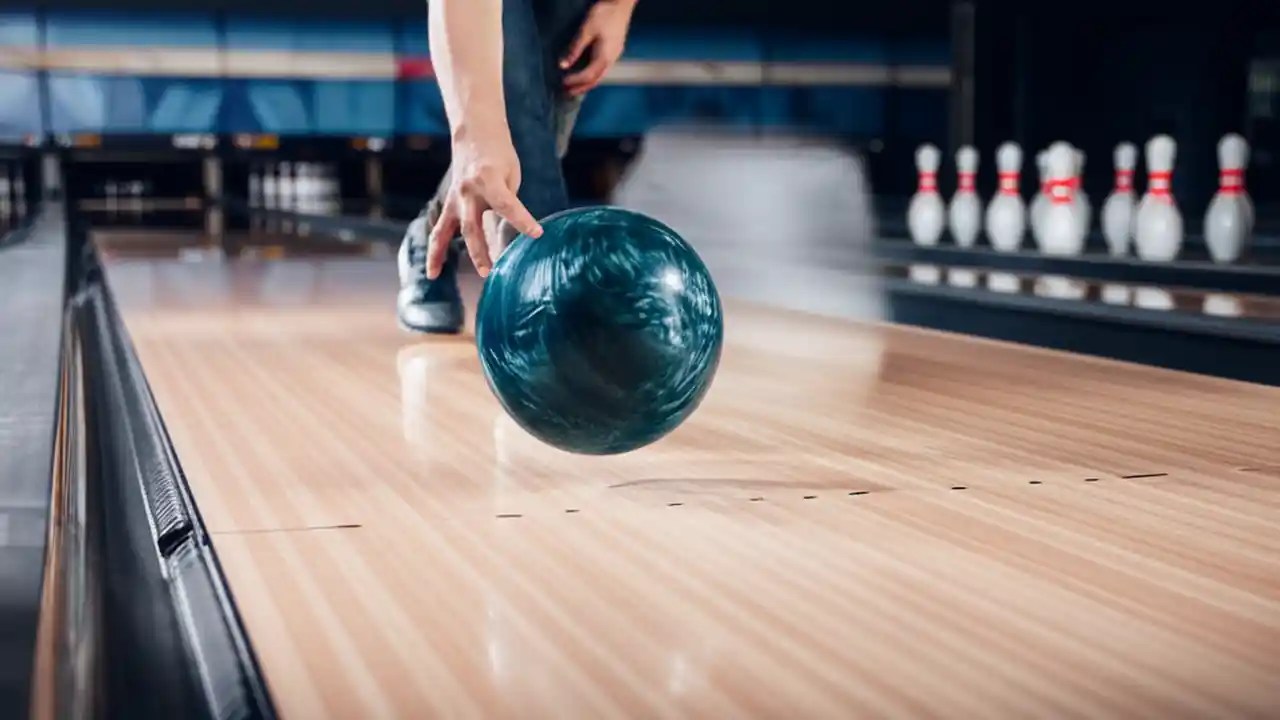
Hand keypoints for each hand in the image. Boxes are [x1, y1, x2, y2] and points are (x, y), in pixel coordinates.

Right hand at [428, 135, 541, 277]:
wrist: (474, 134)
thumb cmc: (498, 154)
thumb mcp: (510, 173)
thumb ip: (508, 201)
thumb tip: (507, 232)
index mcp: (487, 179)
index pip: (506, 205)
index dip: (522, 221)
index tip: (537, 234)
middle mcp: (467, 191)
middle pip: (472, 226)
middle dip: (480, 251)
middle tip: (491, 271)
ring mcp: (455, 199)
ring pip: (448, 231)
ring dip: (446, 255)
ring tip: (448, 275)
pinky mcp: (450, 205)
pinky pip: (440, 231)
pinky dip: (435, 251)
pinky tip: (433, 272)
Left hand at [559, 0, 635, 96]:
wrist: (622, 3)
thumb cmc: (603, 14)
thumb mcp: (586, 30)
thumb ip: (575, 48)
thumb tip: (563, 65)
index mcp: (604, 57)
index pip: (588, 75)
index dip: (575, 81)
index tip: (562, 83)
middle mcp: (611, 60)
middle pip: (596, 80)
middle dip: (581, 88)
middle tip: (567, 93)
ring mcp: (615, 56)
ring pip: (601, 76)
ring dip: (588, 83)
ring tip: (576, 87)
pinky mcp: (615, 50)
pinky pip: (604, 69)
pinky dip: (594, 75)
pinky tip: (588, 73)